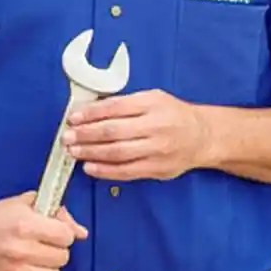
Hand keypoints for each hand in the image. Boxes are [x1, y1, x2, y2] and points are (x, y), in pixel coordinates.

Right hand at [0, 191, 87, 270]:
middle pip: (62, 258)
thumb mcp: (25, 204)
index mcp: (25, 225)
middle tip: (41, 247)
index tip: (54, 234)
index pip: (66, 237)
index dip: (62, 234)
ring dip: (45, 270)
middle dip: (54, 251)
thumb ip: (57, 214)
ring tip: (31, 261)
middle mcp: (20, 250)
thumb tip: (81, 233)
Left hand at [64, 89, 210, 180]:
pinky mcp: (157, 169)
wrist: (203, 136)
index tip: (73, 118)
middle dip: (86, 135)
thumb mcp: (153, 98)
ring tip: (74, 152)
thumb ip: (126, 104)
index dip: (91, 114)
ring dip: (91, 153)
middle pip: (113, 132)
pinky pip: (126, 171)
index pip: (115, 108)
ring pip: (117, 153)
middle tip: (68, 137)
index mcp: (152, 104)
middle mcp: (155, 126)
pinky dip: (105, 171)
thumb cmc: (173, 115)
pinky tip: (91, 168)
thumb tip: (92, 111)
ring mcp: (157, 149)